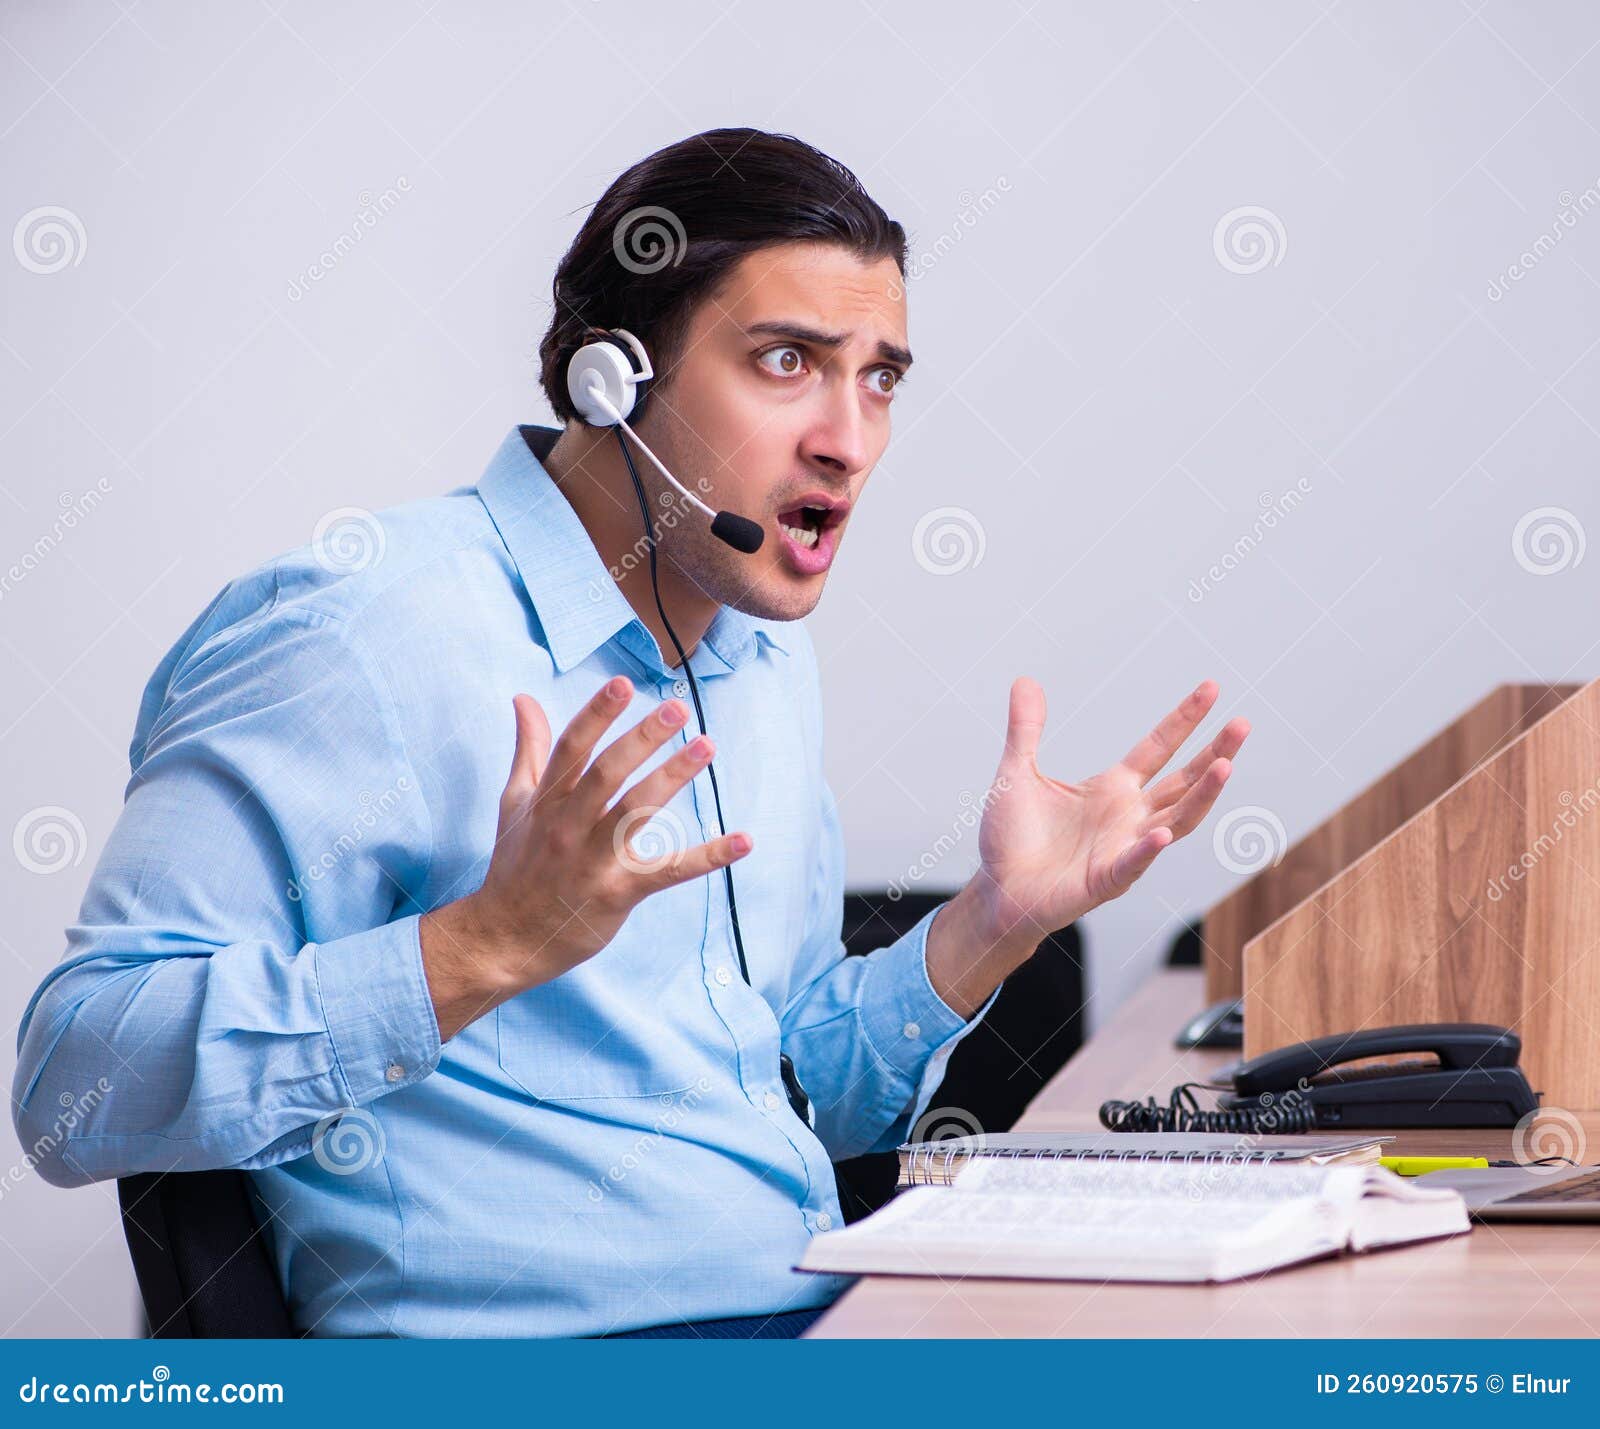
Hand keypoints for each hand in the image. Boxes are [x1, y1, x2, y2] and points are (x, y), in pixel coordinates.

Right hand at [419, 675, 752, 1039]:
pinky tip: (743, 841)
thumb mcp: (515, 804)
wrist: (505, 939)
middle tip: (677, 707)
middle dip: (641, 738)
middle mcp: (567, 826)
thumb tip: (525, 698)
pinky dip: (708, 857)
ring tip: (706, 745)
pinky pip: (667, 872)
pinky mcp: (617, 893)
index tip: (623, 684)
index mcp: (545, 801)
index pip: (572, 749)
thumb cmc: (515, 865)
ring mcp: (592, 860)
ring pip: (636, 812)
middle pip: (606, 773)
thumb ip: (529, 749)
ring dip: (672, 776)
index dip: (596, 714)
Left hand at [929, 678, 1248, 1013]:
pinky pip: (1131, 864)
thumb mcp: (1016, 773)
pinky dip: (1147, 850)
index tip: (1212, 688)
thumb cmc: (1012, 838)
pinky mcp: (1104, 881)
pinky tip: (1162, 832)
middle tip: (1243, 723)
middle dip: (1214, 752)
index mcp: (1112, 788)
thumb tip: (1025, 680)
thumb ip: (1025, 729)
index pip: (1159, 747)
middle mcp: (1128, 816)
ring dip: (1201, 796)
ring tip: (1225, 765)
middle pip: (1183, 781)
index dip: (1185, 719)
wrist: (998, 891)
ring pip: (1176, 820)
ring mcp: (1122, 849)